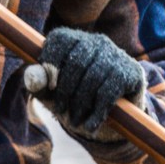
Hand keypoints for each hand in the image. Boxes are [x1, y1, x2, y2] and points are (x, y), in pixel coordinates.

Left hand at [23, 27, 144, 138]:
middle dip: (64, 91)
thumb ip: (39, 85)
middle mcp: (98, 41)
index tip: (48, 89)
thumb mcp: (53, 94)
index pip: (59, 41)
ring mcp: (117, 54)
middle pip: (76, 62)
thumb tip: (33, 77)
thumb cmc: (77, 99)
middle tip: (59, 111)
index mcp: (76, 38)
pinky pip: (109, 92)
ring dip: (80, 104)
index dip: (50, 63)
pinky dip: (97, 111)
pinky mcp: (132, 72)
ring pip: (93, 78)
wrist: (115, 116)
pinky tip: (91, 125)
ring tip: (74, 122)